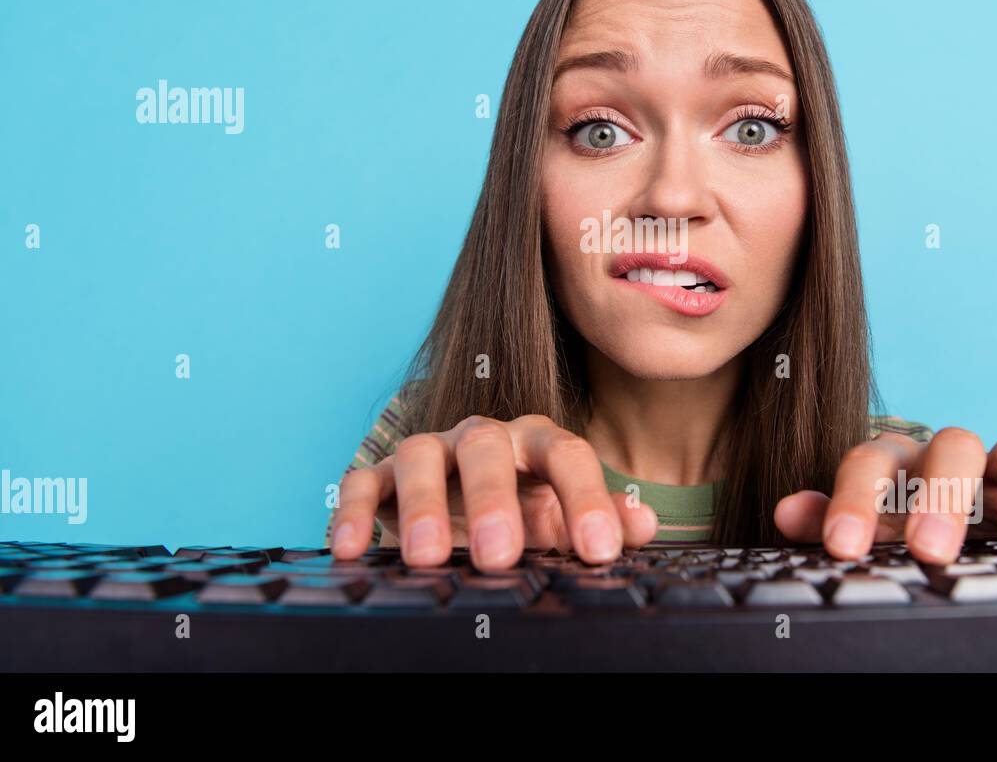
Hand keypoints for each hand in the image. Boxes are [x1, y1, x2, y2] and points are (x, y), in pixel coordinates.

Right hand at [331, 414, 658, 570]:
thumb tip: (643, 524)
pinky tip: (352, 549)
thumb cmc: (527, 512)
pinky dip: (353, 510)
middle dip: (493, 499)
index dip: (585, 500)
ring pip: (420, 455)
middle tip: (501, 553)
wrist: (469, 506)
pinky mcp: (381, 477)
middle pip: (487, 447)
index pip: (567, 455)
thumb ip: (602, 519)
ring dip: (423, 504)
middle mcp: (483, 439)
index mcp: (538, 444)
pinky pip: (362, 481)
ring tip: (430, 557)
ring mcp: (430, 453)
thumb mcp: (566, 518)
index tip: (598, 549)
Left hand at [773, 427, 996, 562]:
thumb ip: (825, 520)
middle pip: (951, 446)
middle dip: (943, 497)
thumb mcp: (863, 528)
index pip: (870, 463)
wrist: (942, 525)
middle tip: (932, 550)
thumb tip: (787, 512)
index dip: (853, 501)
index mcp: (896, 461)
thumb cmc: (895, 526)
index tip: (843, 547)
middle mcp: (950, 457)